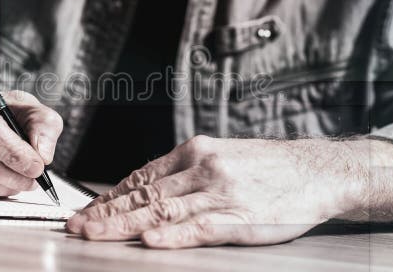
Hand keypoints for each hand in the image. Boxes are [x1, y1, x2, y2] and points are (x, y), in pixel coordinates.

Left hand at [66, 136, 359, 247]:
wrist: (318, 170)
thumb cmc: (270, 167)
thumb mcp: (223, 156)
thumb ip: (187, 173)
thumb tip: (149, 190)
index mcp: (195, 152)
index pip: (141, 176)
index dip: (110, 196)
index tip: (86, 211)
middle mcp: (203, 168)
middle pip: (144, 193)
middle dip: (105, 212)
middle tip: (75, 225)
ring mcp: (221, 192)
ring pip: (163, 209)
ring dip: (124, 224)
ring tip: (95, 233)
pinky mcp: (241, 216)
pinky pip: (200, 226)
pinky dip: (173, 235)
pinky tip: (150, 240)